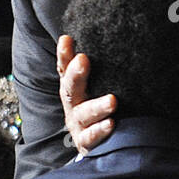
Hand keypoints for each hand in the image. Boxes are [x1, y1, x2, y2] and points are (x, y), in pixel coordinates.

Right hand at [57, 34, 115, 154]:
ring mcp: (78, 125)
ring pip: (84, 114)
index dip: (64, 55)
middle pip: (70, 88)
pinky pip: (92, 137)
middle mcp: (72, 105)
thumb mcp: (97, 86)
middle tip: (83, 59)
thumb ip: (94, 69)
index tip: (67, 39)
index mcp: (73, 89)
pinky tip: (111, 123)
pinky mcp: (86, 143)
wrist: (99, 145)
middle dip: (75, 74)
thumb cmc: (99, 110)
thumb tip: (114, 33)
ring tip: (113, 101)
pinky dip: (100, 130)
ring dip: (97, 106)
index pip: (65, 69)